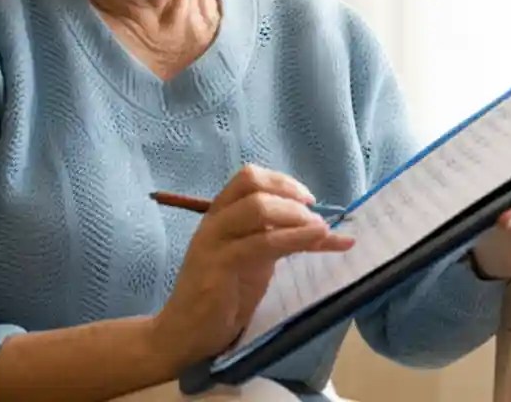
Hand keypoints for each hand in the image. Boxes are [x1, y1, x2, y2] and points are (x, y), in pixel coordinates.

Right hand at [147, 166, 353, 371]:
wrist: (187, 332)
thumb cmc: (223, 295)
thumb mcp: (258, 260)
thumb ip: (281, 239)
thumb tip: (322, 229)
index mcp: (221, 213)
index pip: (249, 178)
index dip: (282, 182)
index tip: (308, 199)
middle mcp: (215, 220)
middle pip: (253, 186)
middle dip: (291, 196)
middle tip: (316, 217)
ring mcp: (214, 240)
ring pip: (258, 208)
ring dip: (296, 215)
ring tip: (321, 229)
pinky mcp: (219, 265)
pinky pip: (262, 243)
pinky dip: (295, 238)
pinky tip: (316, 240)